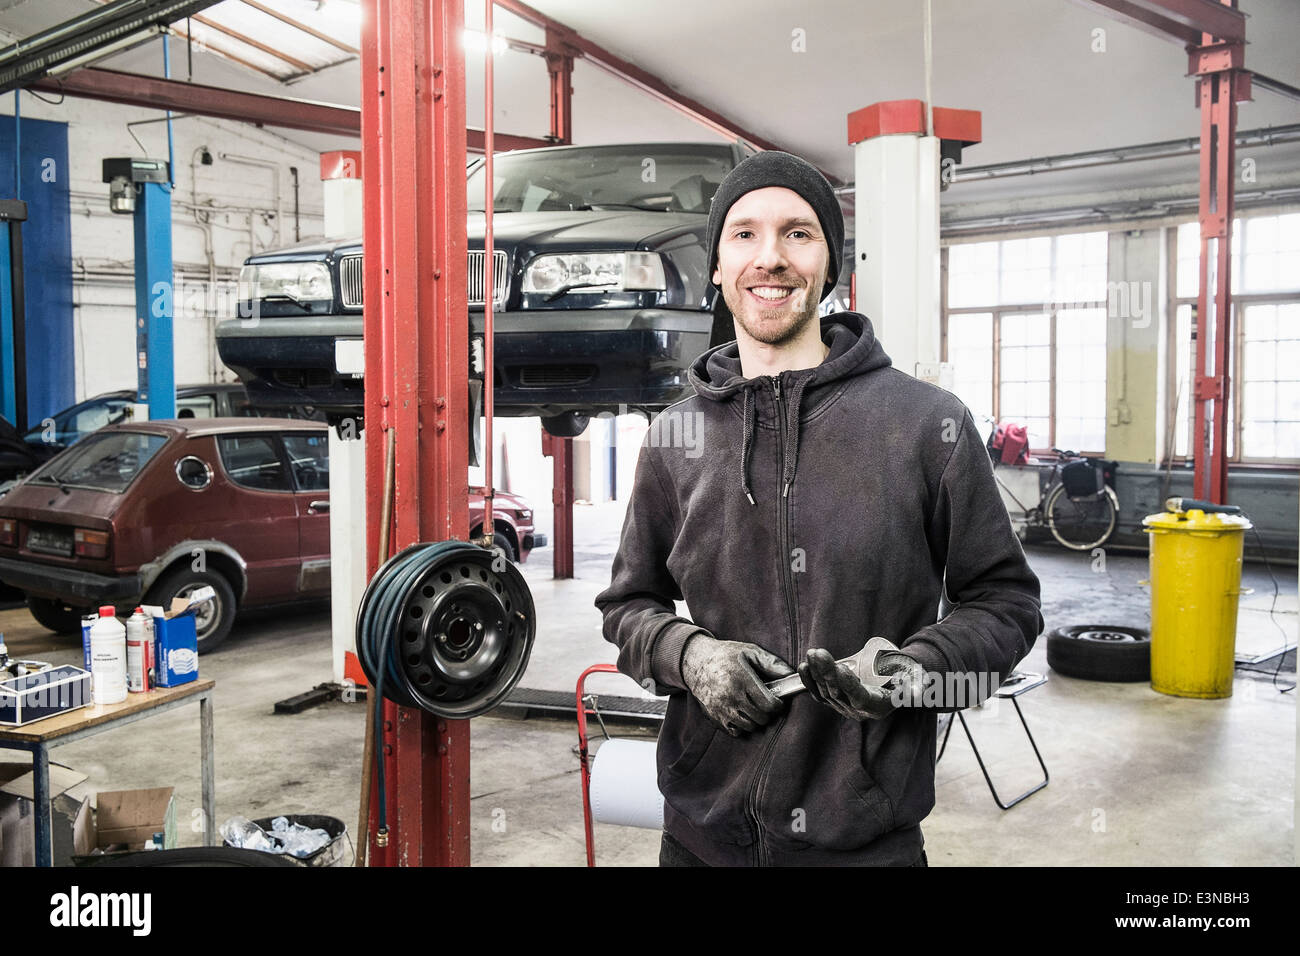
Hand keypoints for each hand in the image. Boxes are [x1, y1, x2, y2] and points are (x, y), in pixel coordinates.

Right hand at [681, 634, 793, 735]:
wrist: (696, 661)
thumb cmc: (727, 655)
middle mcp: (730, 695)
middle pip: (760, 718)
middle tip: (766, 703)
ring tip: (753, 706)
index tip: (777, 700)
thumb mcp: (750, 651)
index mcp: (742, 678)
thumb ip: (773, 663)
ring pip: (749, 726)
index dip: (777, 705)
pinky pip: (735, 731)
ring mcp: (720, 708)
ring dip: (755, 719)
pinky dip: (741, 725)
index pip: (768, 704)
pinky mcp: (713, 716)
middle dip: (767, 712)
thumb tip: (792, 675)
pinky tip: (741, 712)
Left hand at [798, 648, 923, 719]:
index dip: (849, 684)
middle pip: (839, 692)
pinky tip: (803, 667)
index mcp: (876, 706)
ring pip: (826, 690)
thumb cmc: (905, 678)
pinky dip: (809, 681)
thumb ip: (918, 685)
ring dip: (816, 672)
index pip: (859, 697)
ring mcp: (844, 706)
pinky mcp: (834, 699)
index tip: (841, 668)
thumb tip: (919, 689)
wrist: (893, 681)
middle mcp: (857, 710)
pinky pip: (818, 692)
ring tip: (812, 654)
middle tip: (819, 654)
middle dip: (826, 672)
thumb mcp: (916, 680)